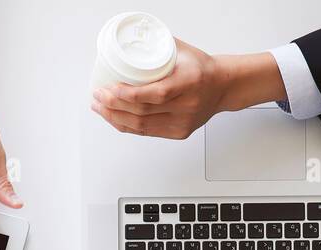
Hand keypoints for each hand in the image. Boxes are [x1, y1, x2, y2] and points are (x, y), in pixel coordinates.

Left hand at [90, 41, 284, 139]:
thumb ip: (155, 48)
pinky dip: (127, 126)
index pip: (155, 94)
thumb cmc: (202, 68)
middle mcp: (187, 106)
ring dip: (115, 118)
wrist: (223, 86)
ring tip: (100, 107)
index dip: (128, 95)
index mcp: (189, 82)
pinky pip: (147, 133)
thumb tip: (126, 45)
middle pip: (143, 112)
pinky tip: (114, 118)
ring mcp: (182, 122)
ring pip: (141, 126)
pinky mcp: (178, 133)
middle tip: (98, 96)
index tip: (109, 89)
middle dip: (114, 106)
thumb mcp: (181, 51)